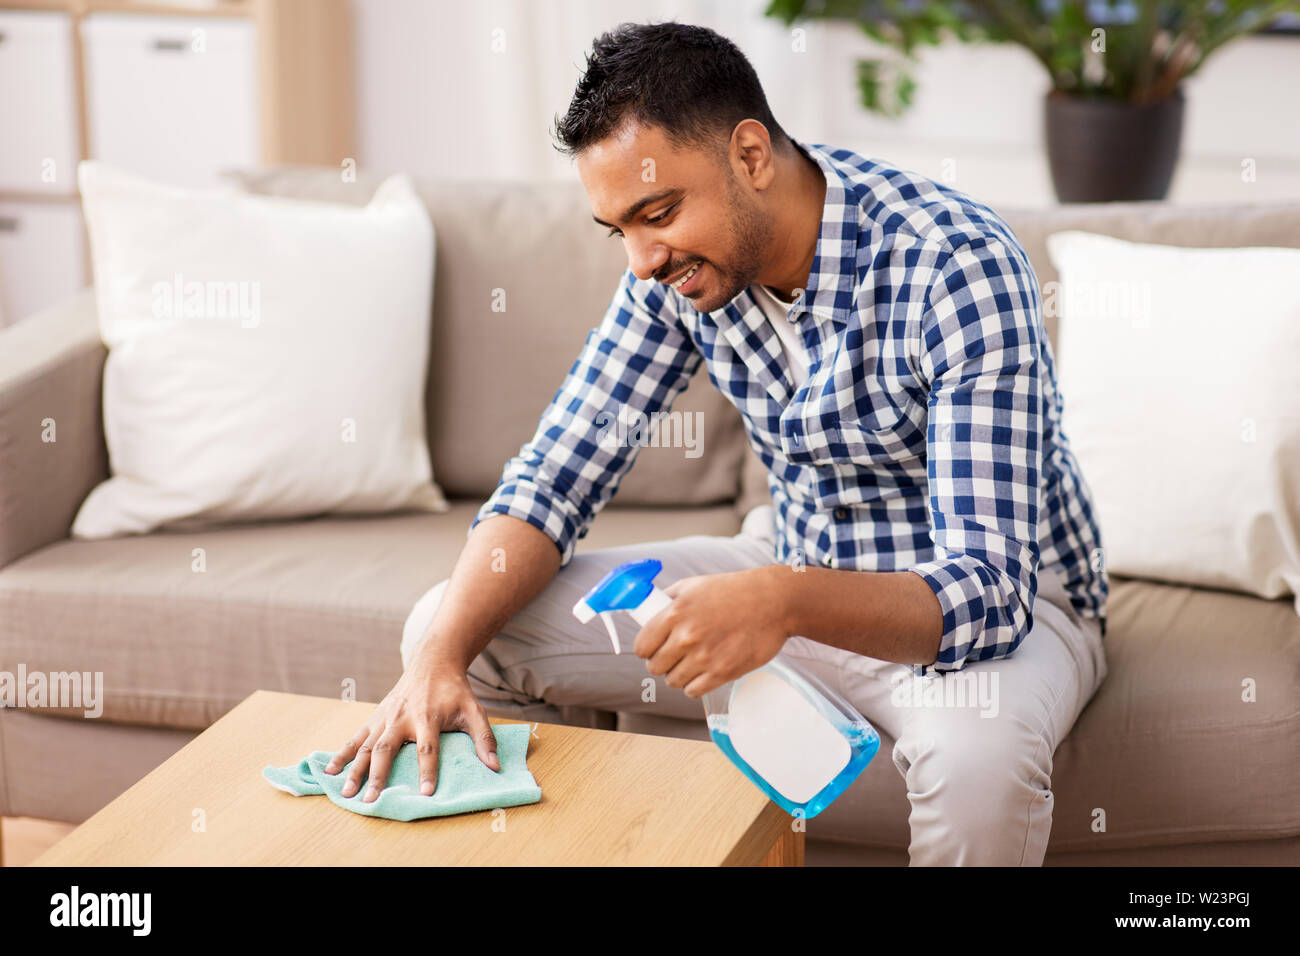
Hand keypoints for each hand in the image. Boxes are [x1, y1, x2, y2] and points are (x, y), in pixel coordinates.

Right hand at [322, 658, 499, 801]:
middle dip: (378, 775)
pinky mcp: (376, 717)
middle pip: (387, 749)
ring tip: (346, 793)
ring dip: (355, 770)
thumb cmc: (455, 691)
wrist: (433, 662)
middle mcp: (402, 717)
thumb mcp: (475, 710)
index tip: (425, 794)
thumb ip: (484, 738)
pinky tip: (330, 771)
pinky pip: (356, 737)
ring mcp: (386, 717)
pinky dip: (342, 754)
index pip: (428, 749)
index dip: (427, 772)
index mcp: (428, 717)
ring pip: (366, 745)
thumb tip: (495, 766)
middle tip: (371, 800)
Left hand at [632, 566, 789, 697]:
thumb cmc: (734, 591)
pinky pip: (693, 691)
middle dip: (661, 663)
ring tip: (690, 664)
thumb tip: (648, 611)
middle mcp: (686, 637)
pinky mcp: (722, 672)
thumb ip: (668, 599)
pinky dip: (694, 685)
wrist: (773, 602)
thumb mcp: (695, 585)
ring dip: (678, 675)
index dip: (646, 649)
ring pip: (673, 681)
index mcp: (674, 613)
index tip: (652, 649)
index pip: (642, 646)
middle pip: (655, 667)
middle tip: (672, 657)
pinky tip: (702, 674)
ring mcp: (704, 657)